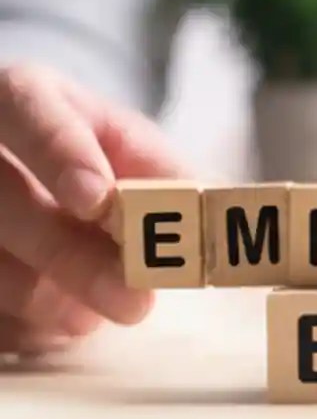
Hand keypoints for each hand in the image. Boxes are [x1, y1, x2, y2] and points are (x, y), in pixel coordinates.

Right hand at [0, 64, 182, 355]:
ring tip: (99, 313)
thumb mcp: (128, 146)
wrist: (32, 172)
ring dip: (48, 298)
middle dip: (70, 255)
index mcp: (21, 97)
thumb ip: (160, 170)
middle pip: (2, 197)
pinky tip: (62, 318)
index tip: (97, 200)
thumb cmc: (91, 153)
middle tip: (133, 300)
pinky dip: (27, 321)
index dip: (61, 156)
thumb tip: (196, 208)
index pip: (28, 111)